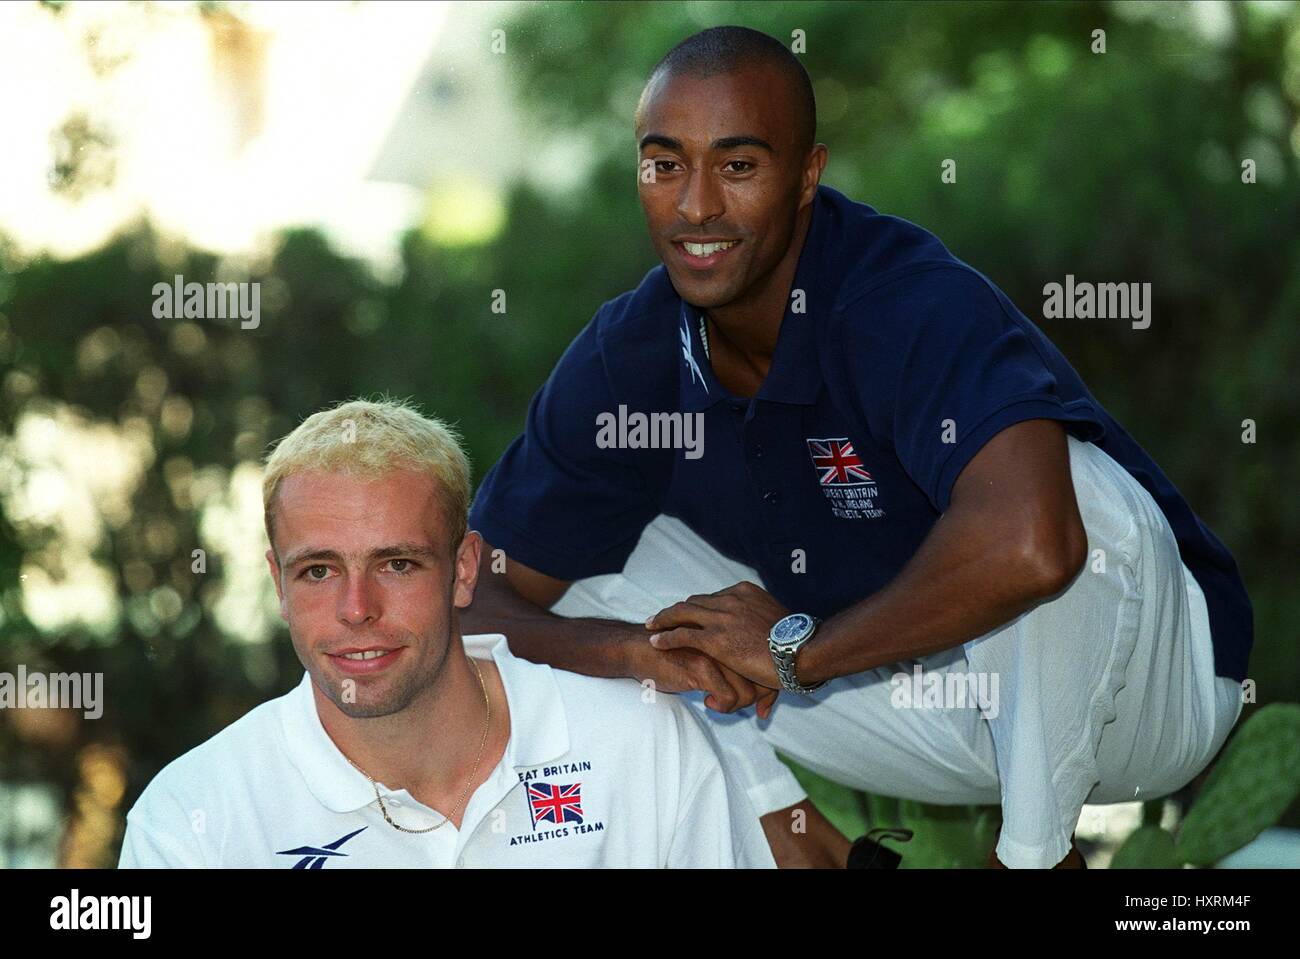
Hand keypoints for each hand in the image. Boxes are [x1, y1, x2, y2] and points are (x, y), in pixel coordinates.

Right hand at [623, 632, 778, 718]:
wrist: (639, 648)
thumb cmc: (677, 655)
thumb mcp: (711, 657)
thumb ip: (735, 670)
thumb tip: (763, 706)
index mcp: (733, 633)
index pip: (767, 663)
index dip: (768, 689)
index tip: (762, 706)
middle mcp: (729, 639)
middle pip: (763, 679)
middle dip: (757, 699)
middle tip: (739, 706)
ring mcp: (717, 652)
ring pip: (749, 691)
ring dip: (737, 705)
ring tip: (720, 703)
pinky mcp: (702, 666)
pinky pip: (729, 697)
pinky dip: (722, 706)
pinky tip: (707, 702)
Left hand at [646, 581, 787, 691]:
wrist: (801, 651)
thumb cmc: (796, 642)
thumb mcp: (777, 621)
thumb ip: (763, 624)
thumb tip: (763, 639)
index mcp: (744, 592)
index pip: (712, 596)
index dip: (698, 607)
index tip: (689, 614)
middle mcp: (729, 599)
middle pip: (694, 602)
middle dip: (677, 611)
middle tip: (662, 618)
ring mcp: (720, 618)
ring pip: (682, 614)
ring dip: (663, 620)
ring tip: (650, 626)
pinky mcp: (714, 639)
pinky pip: (682, 635)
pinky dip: (665, 637)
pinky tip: (655, 641)